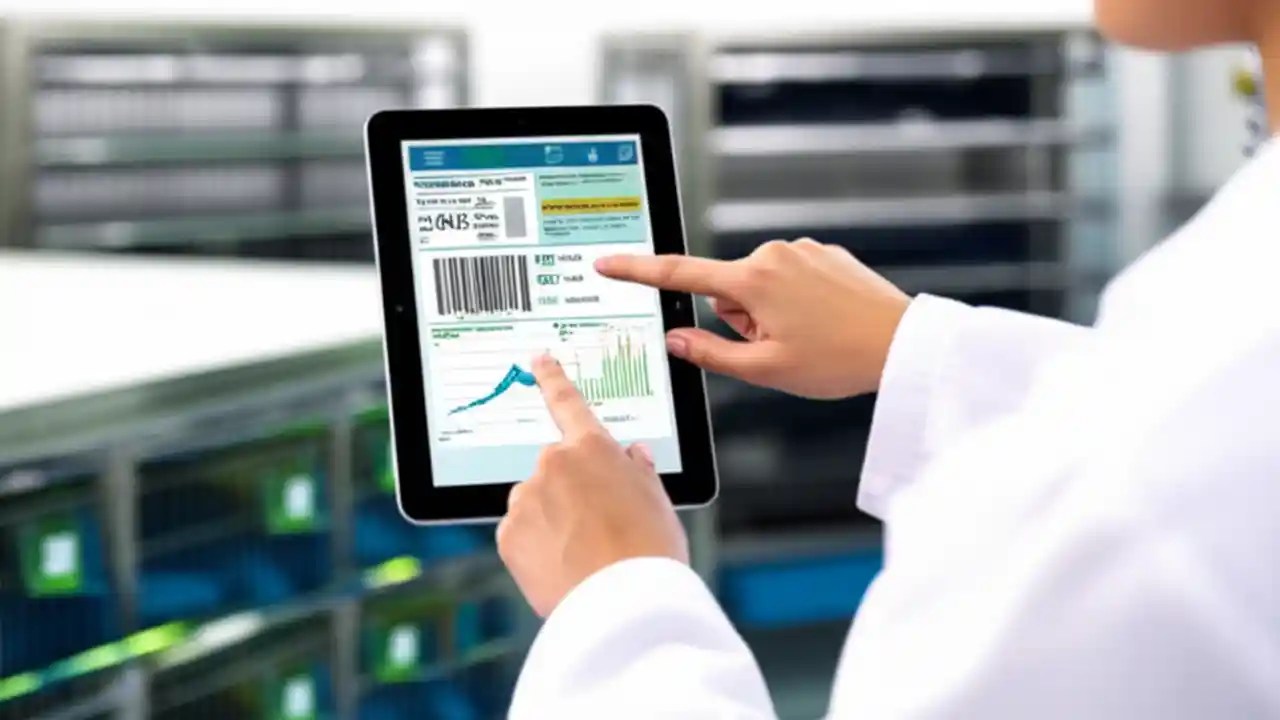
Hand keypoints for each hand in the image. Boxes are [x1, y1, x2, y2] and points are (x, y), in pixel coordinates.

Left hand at [496, 354, 688, 617]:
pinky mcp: (508, 534)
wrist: (624, 604)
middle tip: (597, 525)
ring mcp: (526, 498)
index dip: (553, 378)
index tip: (539, 360)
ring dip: (552, 519)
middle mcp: (552, 464)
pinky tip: (563, 565)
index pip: (568, 403)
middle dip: (569, 489)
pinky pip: (521, 534)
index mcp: (592, 447)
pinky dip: (537, 547)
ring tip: (584, 553)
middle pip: (555, 469)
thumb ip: (637, 471)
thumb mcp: (657, 501)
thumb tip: (628, 456)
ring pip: (535, 503)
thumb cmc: (649, 552)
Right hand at [596, 239, 910, 398]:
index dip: (638, 271)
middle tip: (777, 345)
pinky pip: (789, 275)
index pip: (679, 274)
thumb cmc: (838, 360)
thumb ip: (712, 354)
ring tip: (807, 335)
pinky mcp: (823, 251)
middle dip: (739, 317)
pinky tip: (824, 319)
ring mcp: (800, 249)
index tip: (608, 263)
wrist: (900, 343)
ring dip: (768, 309)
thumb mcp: (765, 369)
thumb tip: (676, 341)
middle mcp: (773, 254)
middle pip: (727, 289)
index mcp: (753, 281)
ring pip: (758, 284)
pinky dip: (794, 298)